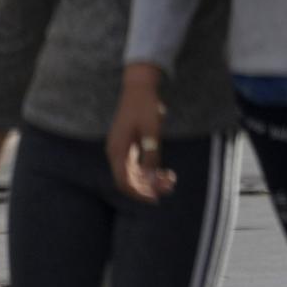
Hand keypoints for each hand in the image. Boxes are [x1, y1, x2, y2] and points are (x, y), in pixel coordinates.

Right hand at [107, 73, 173, 200]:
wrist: (139, 88)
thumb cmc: (145, 106)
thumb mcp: (151, 130)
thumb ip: (151, 152)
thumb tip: (151, 176)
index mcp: (117, 150)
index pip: (124, 181)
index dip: (139, 193)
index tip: (156, 198)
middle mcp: (116, 153)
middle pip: (129, 179)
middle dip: (148, 187)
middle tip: (169, 187)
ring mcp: (121, 149)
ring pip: (133, 173)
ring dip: (150, 180)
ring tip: (170, 180)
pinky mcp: (128, 145)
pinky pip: (136, 164)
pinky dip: (148, 170)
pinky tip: (163, 171)